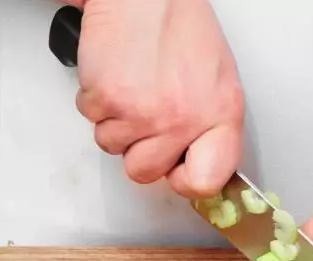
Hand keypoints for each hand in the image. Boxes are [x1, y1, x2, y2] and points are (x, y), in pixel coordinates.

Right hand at [74, 0, 243, 197]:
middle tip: (146, 113)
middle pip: (144, 171)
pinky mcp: (107, 100)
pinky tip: (117, 73)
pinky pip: (92, 119)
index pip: (206, 180)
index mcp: (220, 115)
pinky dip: (97, 98)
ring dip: (116, 120)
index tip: (178, 171)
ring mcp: (142, 113)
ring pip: (112, 146)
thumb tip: (199, 163)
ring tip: (133, 84)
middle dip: (138, 147)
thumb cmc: (180, 26)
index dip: (186, 180)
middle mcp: (182, 120)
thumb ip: (210, 127)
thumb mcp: (218, 80)